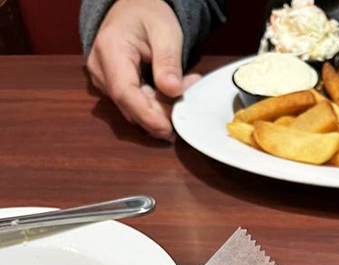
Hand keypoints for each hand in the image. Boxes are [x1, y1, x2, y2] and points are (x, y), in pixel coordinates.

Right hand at [86, 0, 200, 139]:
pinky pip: (135, 106)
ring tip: (184, 85)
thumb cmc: (148, 13)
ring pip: (133, 110)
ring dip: (161, 108)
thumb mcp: (165, 31)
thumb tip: (173, 90)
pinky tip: (171, 90)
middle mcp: (100, 68)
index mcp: (110, 49)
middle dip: (161, 112)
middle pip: (130, 106)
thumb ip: (169, 61)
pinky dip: (156, 105)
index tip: (169, 129)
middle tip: (189, 96)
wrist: (134, 7)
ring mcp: (103, 80)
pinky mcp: (112, 88)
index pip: (124, 93)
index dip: (147, 117)